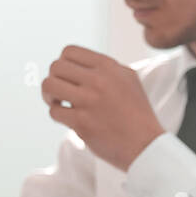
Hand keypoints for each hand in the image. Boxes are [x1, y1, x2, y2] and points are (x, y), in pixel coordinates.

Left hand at [41, 45, 164, 169]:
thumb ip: (106, 68)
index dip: (63, 63)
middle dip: (54, 79)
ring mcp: (89, 101)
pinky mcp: (82, 122)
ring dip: (49, 95)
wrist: (146, 145)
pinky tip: (69, 119)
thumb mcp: (129, 80)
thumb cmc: (136, 113)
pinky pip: (54, 111)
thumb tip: (78, 63)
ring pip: (49, 86)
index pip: (69, 51)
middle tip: (60, 92)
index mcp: (109, 67)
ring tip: (58, 103)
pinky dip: (58, 115)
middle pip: (55, 67)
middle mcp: (99, 80)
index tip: (68, 77)